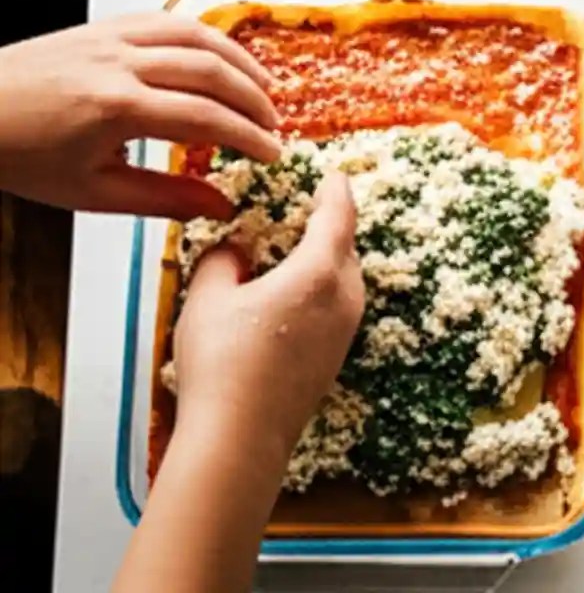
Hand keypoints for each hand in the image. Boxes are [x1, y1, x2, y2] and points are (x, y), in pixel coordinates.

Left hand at [0, 13, 282, 219]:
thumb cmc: (18, 154)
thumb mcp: (92, 192)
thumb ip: (163, 198)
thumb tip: (219, 205)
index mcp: (116, 108)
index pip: (206, 117)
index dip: (248, 136)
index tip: (271, 153)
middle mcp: (118, 63)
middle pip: (211, 72)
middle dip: (253, 100)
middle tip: (273, 125)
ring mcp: (110, 38)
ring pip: (196, 36)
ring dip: (238, 61)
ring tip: (262, 87)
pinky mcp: (103, 26)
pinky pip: (167, 19)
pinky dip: (204, 37)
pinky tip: (220, 57)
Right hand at [171, 172, 365, 457]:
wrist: (240, 437)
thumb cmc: (223, 363)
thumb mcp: (209, 297)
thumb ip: (223, 259)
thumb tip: (234, 250)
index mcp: (320, 272)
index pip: (338, 216)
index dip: (336, 190)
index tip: (333, 174)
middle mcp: (344, 299)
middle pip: (345, 248)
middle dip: (328, 226)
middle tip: (302, 210)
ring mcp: (345, 331)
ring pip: (343, 280)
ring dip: (323, 261)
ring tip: (289, 252)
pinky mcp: (336, 356)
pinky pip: (336, 307)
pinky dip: (319, 291)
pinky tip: (288, 298)